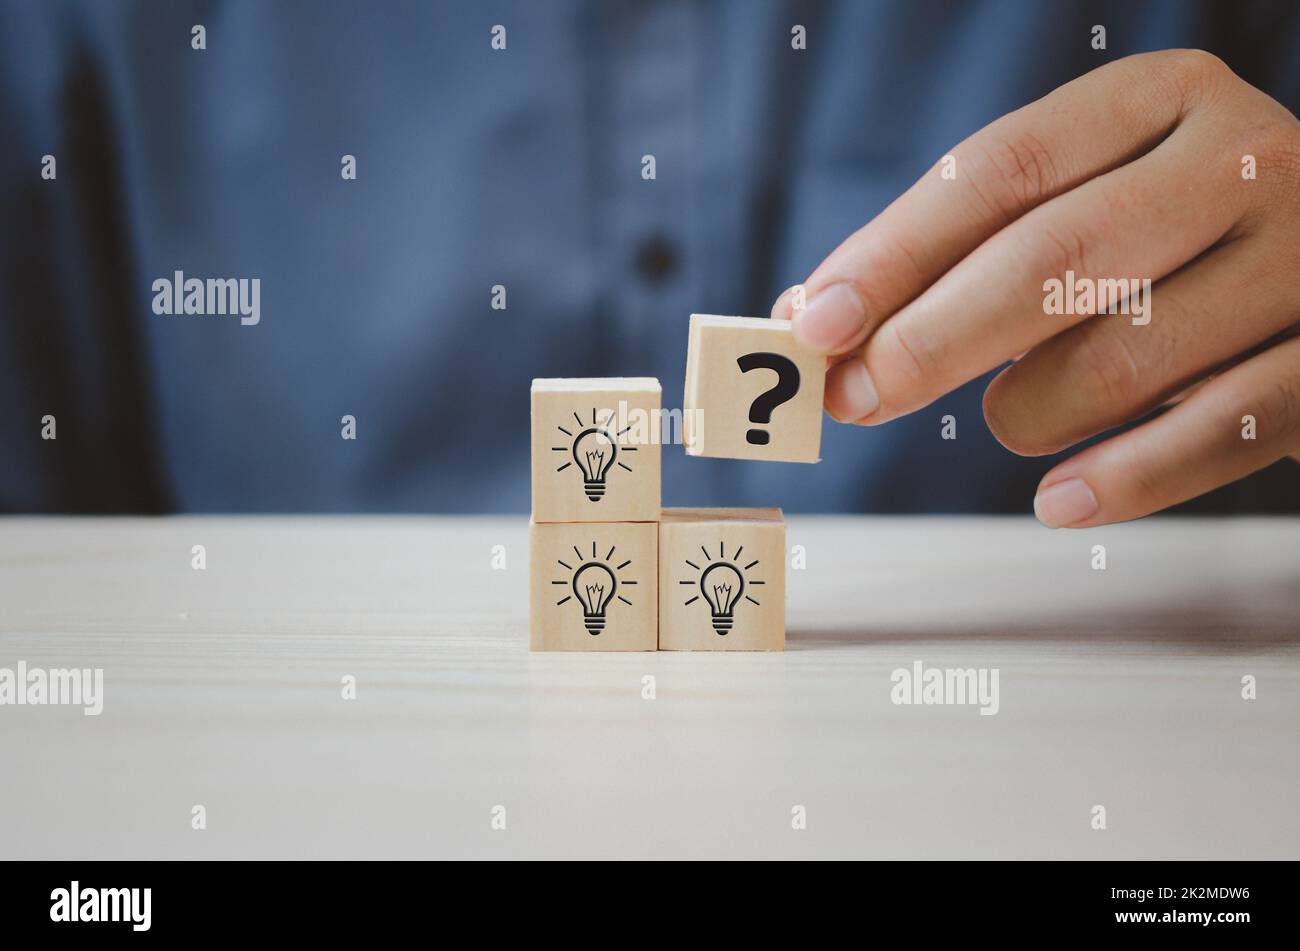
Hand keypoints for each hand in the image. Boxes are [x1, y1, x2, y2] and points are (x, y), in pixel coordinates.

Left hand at [773, 50, 1299, 527]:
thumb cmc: (1171, 239)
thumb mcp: (1081, 201)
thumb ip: (962, 250)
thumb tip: (816, 318)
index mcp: (1161, 100)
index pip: (1000, 172)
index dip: (895, 254)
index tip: (815, 322)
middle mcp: (1244, 163)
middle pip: (1050, 260)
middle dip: (930, 342)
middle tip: (853, 398)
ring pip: (1120, 361)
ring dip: (1026, 413)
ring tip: (1006, 416)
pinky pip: (1215, 438)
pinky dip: (1121, 480)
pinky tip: (1058, 501)